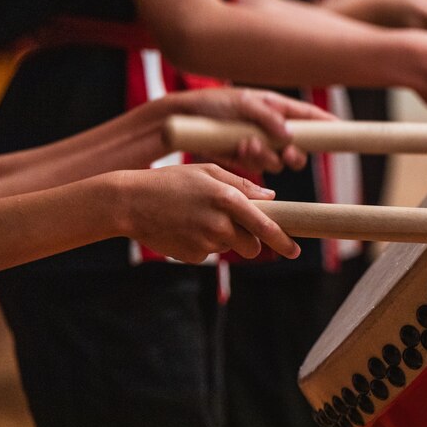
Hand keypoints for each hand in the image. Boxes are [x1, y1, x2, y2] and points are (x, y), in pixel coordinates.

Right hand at [111, 164, 299, 263]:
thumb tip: (270, 196)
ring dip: (223, 237)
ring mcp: (205, 242)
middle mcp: (219, 224)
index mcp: (227, 199)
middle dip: (250, 240)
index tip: (296, 250)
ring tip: (197, 217)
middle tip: (232, 225)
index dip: (283, 240)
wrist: (130, 203)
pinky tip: (183, 227)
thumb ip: (241, 184)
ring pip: (228, 247)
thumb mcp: (207, 171)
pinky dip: (202, 242)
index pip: (265, 226)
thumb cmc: (170, 182)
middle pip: (251, 245)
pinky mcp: (191, 256)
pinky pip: (208, 252)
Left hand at [167, 88, 333, 172]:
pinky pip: (259, 168)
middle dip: (295, 154)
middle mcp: (272, 127)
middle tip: (287, 155)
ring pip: (279, 161)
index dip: (329, 124)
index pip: (311, 117)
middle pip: (300, 148)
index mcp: (277, 107)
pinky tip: (237, 148)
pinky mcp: (245, 160)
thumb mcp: (243, 104)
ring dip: (265, 155)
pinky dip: (250, 161)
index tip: (343, 130)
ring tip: (246, 143)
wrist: (182, 122)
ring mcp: (259, 144)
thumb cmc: (213, 105)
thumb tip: (291, 137)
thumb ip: (269, 119)